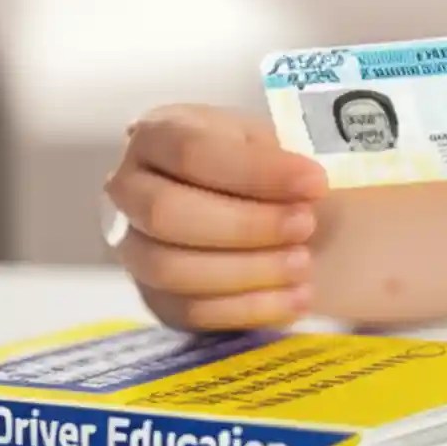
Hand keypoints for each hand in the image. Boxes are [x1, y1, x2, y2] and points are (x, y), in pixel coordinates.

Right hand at [104, 104, 329, 329]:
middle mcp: (131, 189)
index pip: (191, 151)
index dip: (256, 171)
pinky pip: (189, 311)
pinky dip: (249, 308)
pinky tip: (296, 298)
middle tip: (306, 225)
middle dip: (246, 225)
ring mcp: (135, 247)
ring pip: (170, 268)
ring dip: (248, 270)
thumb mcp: (280, 146)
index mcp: (159, 134)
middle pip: (166, 213)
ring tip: (303, 264)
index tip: (315, 183)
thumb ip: (284, 160)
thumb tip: (304, 185)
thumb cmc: (274, 173)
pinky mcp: (156, 298)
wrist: (280, 217)